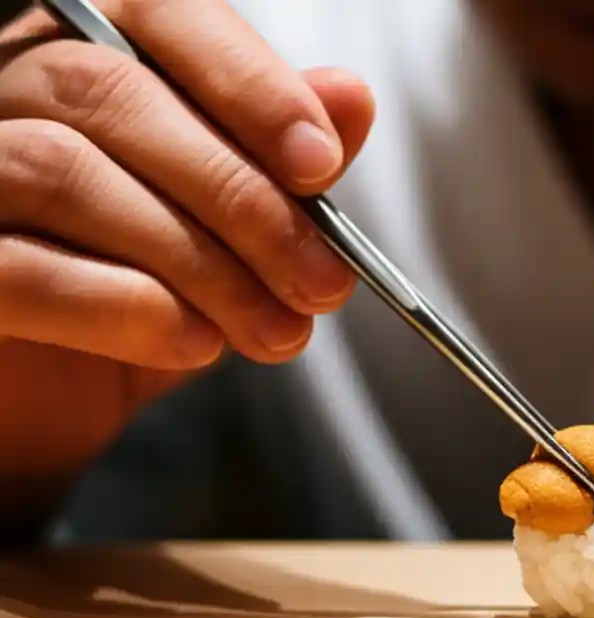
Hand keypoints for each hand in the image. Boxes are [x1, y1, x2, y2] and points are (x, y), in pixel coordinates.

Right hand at [0, 1, 373, 512]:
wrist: (57, 394)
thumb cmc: (149, 287)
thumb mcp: (236, 230)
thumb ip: (282, 162)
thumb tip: (349, 96)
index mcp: (93, 50)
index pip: (163, 16)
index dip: (250, 84)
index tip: (322, 167)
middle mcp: (9, 85)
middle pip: (112, 94)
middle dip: (242, 197)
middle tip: (323, 284)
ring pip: (61, 169)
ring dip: (196, 260)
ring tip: (275, 330)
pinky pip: (15, 268)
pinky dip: (120, 307)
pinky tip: (192, 342)